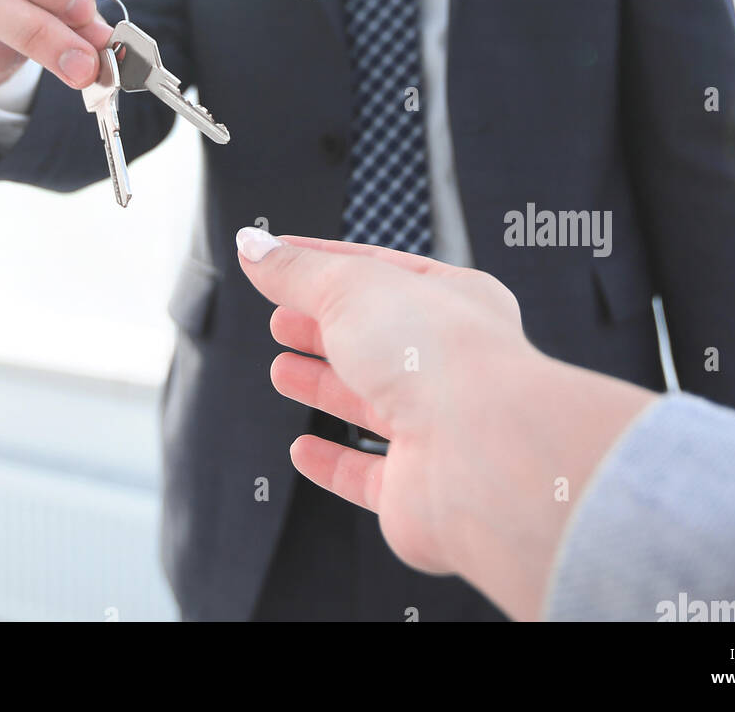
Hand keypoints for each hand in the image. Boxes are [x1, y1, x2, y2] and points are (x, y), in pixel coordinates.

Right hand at [236, 229, 655, 619]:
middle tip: (281, 320)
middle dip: (323, 327)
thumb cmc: (439, 356)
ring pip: (371, 403)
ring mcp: (436, 428)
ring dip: (324, 386)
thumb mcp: (350, 286)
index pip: (379, 271)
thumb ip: (296, 270)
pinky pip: (366, 475)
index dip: (323, 261)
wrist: (482, 453)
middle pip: (376, 339)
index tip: (276, 258)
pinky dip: (332, 462)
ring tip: (282, 371)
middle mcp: (450, 364)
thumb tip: (253, 245)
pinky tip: (302, 449)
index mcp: (453, 300)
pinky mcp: (415, 490)